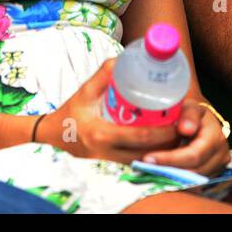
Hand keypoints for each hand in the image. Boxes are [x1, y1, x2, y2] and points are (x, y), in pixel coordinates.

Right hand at [43, 59, 179, 163]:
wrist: (49, 139)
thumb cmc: (70, 113)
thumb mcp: (85, 91)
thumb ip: (105, 74)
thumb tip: (126, 57)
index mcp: (101, 134)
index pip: (141, 136)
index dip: (164, 131)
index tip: (178, 121)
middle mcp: (105, 155)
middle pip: (147, 154)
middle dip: (168, 144)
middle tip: (182, 129)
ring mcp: (106, 168)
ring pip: (143, 165)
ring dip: (161, 155)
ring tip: (175, 139)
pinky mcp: (107, 174)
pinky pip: (134, 170)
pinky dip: (149, 162)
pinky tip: (160, 152)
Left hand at [139, 100, 231, 175]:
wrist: (200, 119)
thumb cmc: (191, 112)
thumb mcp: (190, 106)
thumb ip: (189, 115)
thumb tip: (186, 129)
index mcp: (216, 138)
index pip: (193, 156)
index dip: (170, 159)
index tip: (148, 158)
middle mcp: (221, 155)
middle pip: (193, 172)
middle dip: (168, 171)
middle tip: (144, 168)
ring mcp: (218, 167)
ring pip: (193, 182)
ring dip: (172, 178)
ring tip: (150, 171)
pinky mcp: (211, 175)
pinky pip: (193, 184)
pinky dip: (177, 180)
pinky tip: (161, 174)